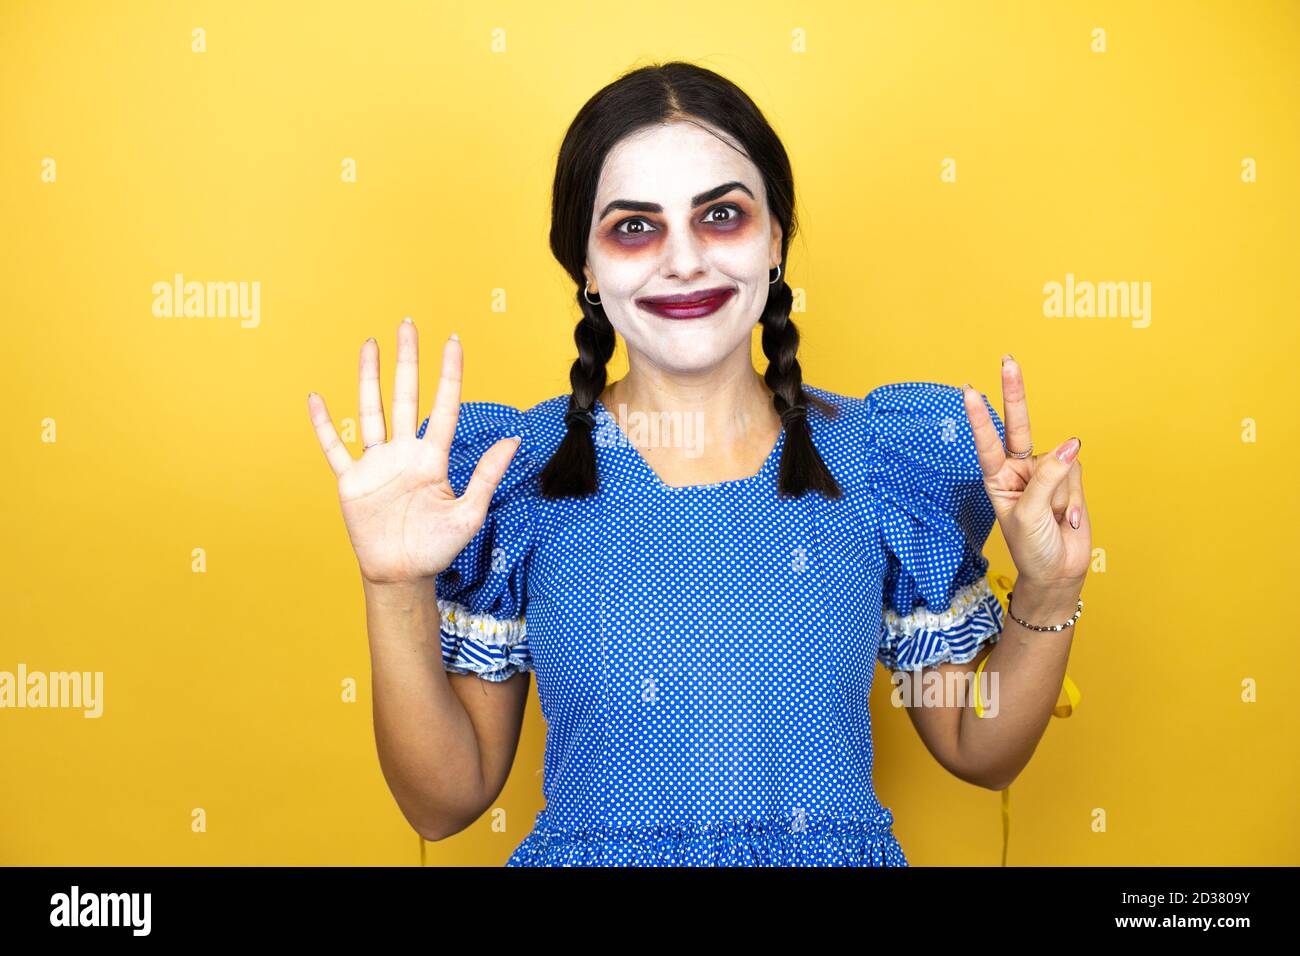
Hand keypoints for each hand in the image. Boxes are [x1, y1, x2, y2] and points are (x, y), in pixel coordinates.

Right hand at [307, 321, 520, 585]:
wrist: (403, 574)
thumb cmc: (438, 547)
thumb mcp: (469, 513)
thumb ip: (488, 475)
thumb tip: (514, 439)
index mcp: (433, 458)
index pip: (444, 406)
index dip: (449, 374)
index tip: (453, 341)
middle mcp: (404, 453)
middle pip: (406, 396)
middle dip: (407, 361)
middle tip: (408, 324)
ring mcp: (376, 464)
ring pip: (371, 411)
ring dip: (369, 378)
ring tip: (370, 345)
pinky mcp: (351, 481)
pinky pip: (335, 449)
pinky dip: (324, 426)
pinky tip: (317, 400)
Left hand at [962, 356, 1090, 597]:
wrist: (1058, 572)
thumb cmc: (1032, 547)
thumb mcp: (1029, 514)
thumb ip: (1048, 477)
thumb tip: (1072, 443)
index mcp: (997, 478)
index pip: (987, 442)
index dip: (980, 416)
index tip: (968, 389)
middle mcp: (1019, 469)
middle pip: (1019, 426)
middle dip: (1014, 394)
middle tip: (1007, 361)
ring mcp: (1046, 472)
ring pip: (1060, 461)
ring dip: (1061, 493)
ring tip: (1055, 518)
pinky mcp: (1070, 479)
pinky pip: (1076, 473)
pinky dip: (1075, 497)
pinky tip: (1068, 517)